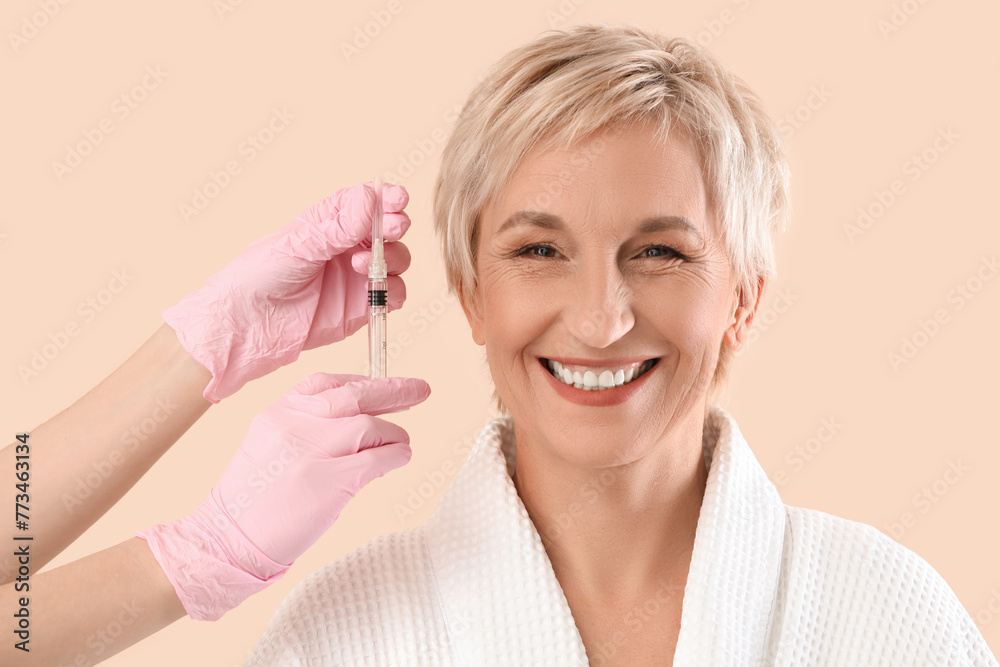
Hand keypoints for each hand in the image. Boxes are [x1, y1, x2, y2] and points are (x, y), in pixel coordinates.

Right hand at [136, 372, 430, 620]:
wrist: (225, 540)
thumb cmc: (251, 499)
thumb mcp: (268, 445)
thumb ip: (304, 426)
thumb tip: (356, 419)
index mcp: (278, 413)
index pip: (326, 382)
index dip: (361, 380)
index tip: (382, 383)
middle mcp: (294, 425)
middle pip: (354, 395)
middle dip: (393, 390)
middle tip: (420, 390)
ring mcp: (312, 453)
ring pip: (369, 426)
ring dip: (394, 433)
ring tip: (401, 442)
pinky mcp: (329, 483)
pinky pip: (377, 459)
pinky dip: (396, 455)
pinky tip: (401, 458)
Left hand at [164, 182, 412, 402]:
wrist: (248, 325)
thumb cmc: (260, 276)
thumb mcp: (299, 244)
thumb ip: (338, 226)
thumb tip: (371, 198)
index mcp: (329, 221)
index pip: (366, 201)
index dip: (385, 197)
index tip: (398, 198)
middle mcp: (348, 245)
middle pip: (388, 227)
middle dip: (395, 225)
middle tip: (391, 229)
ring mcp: (358, 275)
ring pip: (396, 258)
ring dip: (392, 257)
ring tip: (361, 264)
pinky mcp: (363, 305)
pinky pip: (393, 293)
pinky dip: (394, 289)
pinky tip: (377, 289)